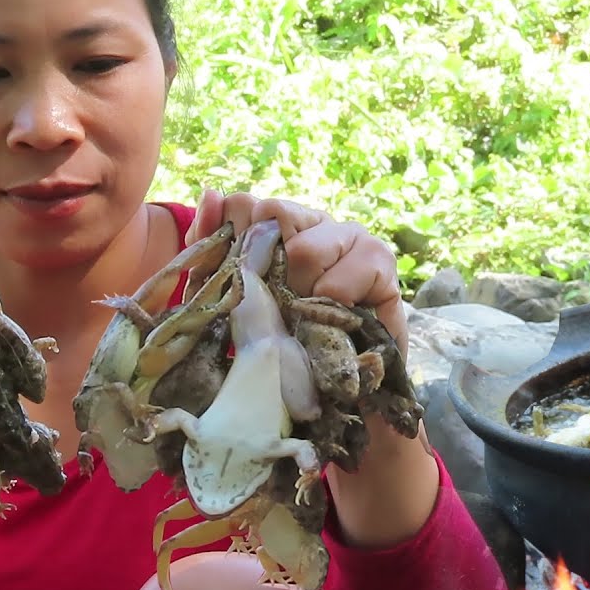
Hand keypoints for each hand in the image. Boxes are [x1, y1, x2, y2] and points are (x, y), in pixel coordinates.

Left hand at [188, 189, 435, 547]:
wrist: (330, 396)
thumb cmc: (281, 346)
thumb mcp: (235, 300)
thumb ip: (215, 248)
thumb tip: (210, 194)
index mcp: (277, 226)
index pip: (245, 204)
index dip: (231, 240)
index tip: (233, 281)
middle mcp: (313, 222)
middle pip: (273, 212)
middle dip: (262, 268)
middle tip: (269, 307)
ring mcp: (349, 236)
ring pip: (305, 244)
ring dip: (296, 291)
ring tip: (300, 319)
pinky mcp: (379, 260)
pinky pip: (347, 269)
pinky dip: (334, 297)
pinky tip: (332, 318)